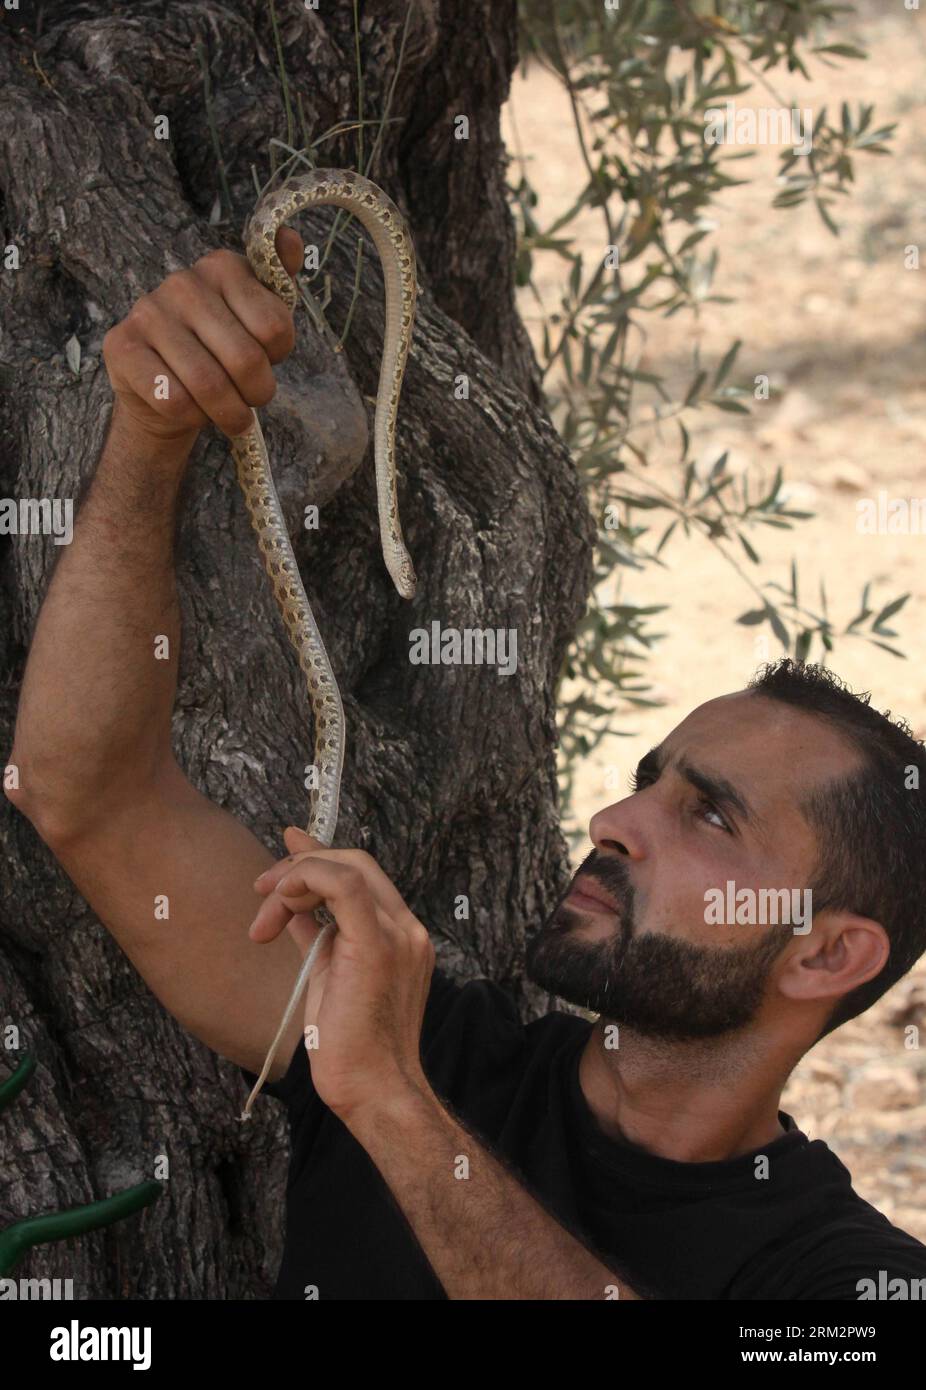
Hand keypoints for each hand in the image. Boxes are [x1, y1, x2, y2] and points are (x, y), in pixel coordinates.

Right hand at [102, 228, 302, 442]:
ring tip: (232, 417)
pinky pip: (174, 400)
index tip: (268, 361)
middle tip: (252, 401)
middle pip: (245, 360)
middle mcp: (183, 283)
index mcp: (222, 267)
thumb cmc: (219, 348)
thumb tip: (291, 238)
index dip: (278, 357)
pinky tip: (194, 411)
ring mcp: (148, 312)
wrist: (162, 386)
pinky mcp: (122, 346)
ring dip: (229, 414)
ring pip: (209, 386)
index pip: (274, 327)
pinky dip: (193, 417)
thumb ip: (278, 279)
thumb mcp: (256, 315)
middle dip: (258, 393)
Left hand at [250, 827, 435, 1121]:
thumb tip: (291, 910)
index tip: (287, 847)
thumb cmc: (350, 1047)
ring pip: (347, 868)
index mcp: (401, 936)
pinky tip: (280, 904)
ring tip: (264, 917)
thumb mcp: (326, 977)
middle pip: (354, 863)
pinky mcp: (377, 944)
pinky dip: (308, 881)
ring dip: (296, 879)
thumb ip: (315, 936)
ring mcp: (399, 934)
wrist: (372, 1089)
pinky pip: (344, 886)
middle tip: (261, 890)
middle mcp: (407, 929)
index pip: (362, 876)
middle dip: (300, 867)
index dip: (321, 856)